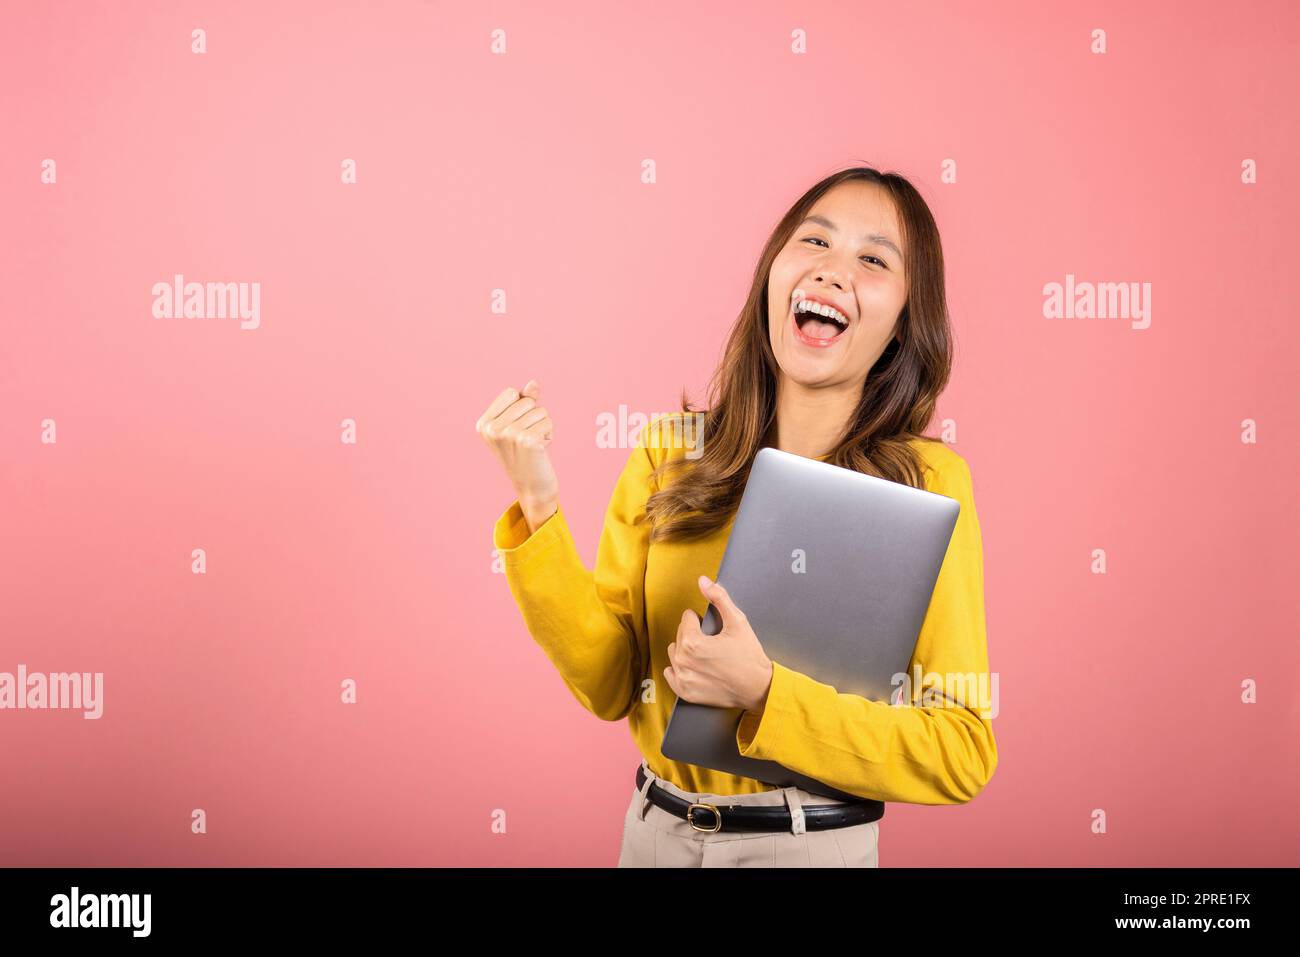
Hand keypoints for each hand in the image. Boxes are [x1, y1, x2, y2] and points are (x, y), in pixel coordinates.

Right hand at [475, 379, 559, 530]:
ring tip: (533, 446)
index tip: (516, 429)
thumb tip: (534, 383)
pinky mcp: (527, 440)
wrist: (532, 487)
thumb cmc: (524, 454)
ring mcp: (509, 434)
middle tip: (526, 441)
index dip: (520, 407)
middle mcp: (492, 429)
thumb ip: (524, 401)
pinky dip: (549, 434)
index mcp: (484, 423)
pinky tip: (540, 451)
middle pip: (527, 401)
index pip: (511, 392)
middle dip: (533, 417)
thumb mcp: (517, 424)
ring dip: (542, 427)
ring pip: (540, 411)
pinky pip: (548, 422)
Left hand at [664, 575, 773, 711]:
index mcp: (693, 642)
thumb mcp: (738, 621)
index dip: (701, 620)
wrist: (758, 688)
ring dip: (686, 650)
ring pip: (675, 653)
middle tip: (713, 641)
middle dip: (694, 633)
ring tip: (705, 654)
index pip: (687, 619)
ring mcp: (683, 679)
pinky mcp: (685, 692)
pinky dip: (680, 669)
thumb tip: (703, 581)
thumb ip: (719, 598)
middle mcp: (683, 661)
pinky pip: (671, 674)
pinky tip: (696, 668)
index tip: (714, 629)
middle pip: (680, 635)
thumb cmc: (750, 656)